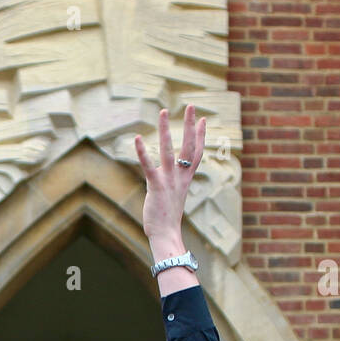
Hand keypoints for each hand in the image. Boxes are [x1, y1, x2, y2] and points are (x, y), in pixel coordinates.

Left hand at [134, 105, 205, 254]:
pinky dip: (142, 151)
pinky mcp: (156, 185)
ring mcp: (169, 180)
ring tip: (163, 111)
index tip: (202, 119)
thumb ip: (174, 187)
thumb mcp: (174, 198)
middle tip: (190, 105)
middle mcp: (180, 177)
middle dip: (190, 125)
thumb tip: (171, 185)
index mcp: (186, 179)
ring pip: (168, 150)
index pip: (197, 153)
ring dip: (166, 129)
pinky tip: (137, 137)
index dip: (200, 136)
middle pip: (189, 146)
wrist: (166, 236)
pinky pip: (148, 165)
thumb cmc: (168, 221)